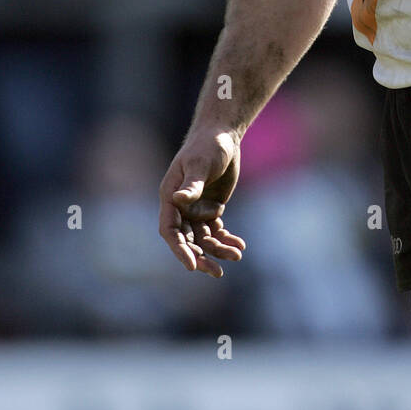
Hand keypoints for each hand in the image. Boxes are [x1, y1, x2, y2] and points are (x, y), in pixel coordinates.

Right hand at [158, 130, 245, 277]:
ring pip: (204, 238)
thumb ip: (191, 185)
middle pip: (187, 240)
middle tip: (217, 272)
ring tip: (237, 255)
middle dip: (201, 257)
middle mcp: (181, 207)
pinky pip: (217, 231)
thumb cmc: (207, 146)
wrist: (223, 137)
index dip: (179, 250)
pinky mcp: (212, 209)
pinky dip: (227, 239)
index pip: (170, 230)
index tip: (192, 266)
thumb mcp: (200, 164)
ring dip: (218, 250)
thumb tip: (178, 200)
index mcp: (170, 197)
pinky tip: (240, 245)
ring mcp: (196, 210)